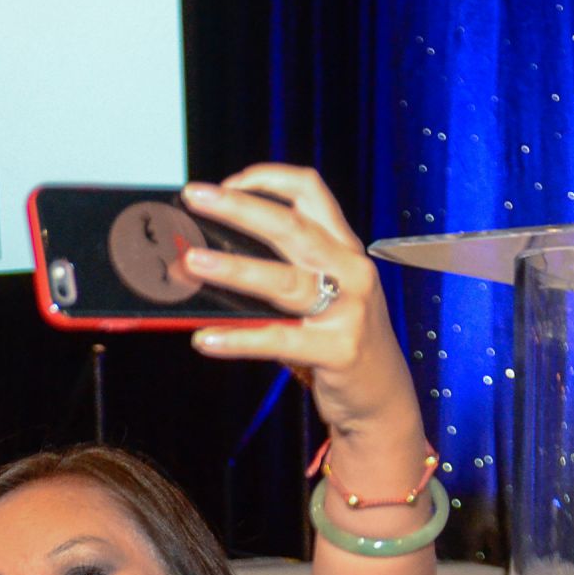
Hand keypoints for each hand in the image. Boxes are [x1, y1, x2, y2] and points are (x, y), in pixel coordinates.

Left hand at [179, 165, 422, 452]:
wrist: (381, 396)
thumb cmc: (338, 339)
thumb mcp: (320, 295)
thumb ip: (279, 273)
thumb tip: (206, 262)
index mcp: (342, 249)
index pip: (311, 193)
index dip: (269, 179)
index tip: (228, 182)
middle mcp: (350, 270)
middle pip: (292, 227)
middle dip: (240, 207)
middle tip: (195, 197)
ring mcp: (350, 309)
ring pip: (284, 279)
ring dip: (233, 268)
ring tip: (191, 261)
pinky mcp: (339, 349)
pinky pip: (279, 340)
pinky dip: (238, 339)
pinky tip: (205, 339)